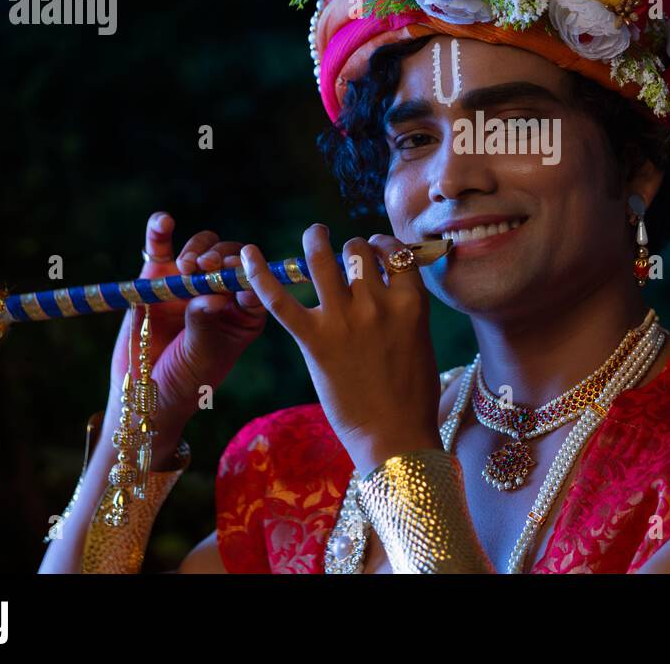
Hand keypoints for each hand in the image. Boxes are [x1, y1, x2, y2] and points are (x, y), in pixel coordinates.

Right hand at [103, 212, 267, 442]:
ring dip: (198, 249)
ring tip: (189, 266)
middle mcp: (221, 293)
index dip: (251, 273)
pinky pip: (160, 249)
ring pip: (201, 250)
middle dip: (224, 258)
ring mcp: (189, 284)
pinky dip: (160, 232)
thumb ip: (205, 322)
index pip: (256, 282)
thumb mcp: (202, 356)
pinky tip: (164, 222)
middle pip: (230, 260)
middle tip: (210, 265)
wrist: (143, 393)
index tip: (239, 274)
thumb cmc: (185, 381)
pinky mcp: (157, 278)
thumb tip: (213, 296)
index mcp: (246, 313)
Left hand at [240, 224, 441, 475]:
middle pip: (358, 250)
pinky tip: (249, 254)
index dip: (382, 245)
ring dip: (316, 240)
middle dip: (351, 247)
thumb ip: (404, 309)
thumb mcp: (420, 340)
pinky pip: (281, 299)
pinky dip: (260, 274)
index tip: (375, 250)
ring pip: (324, 259)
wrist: (395, 436)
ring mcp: (344, 320)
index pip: (395, 252)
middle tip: (343, 256)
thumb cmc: (414, 396)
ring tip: (314, 235)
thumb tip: (386, 285)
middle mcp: (377, 303)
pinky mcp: (314, 340)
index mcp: (411, 303)